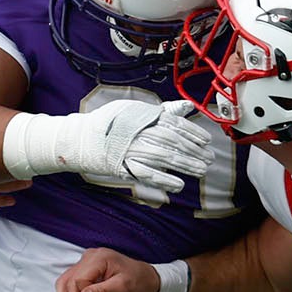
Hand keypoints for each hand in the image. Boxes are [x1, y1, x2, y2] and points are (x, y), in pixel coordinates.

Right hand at [44, 98, 211, 201]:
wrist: (82, 137)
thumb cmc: (113, 124)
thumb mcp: (137, 111)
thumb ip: (164, 111)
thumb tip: (187, 106)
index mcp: (143, 116)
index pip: (173, 124)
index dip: (192, 132)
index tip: (207, 141)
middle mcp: (138, 131)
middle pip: (171, 141)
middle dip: (193, 151)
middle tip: (209, 159)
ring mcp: (130, 148)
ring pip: (162, 157)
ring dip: (184, 165)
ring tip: (201, 171)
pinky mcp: (122, 165)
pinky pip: (146, 173)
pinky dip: (164, 180)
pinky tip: (179, 185)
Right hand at [55, 248, 159, 291]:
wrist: (148, 279)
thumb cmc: (139, 282)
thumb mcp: (123, 289)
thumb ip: (102, 291)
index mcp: (100, 258)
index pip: (78, 280)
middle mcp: (91, 256)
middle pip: (69, 278)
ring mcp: (89, 261)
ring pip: (67, 278)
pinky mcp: (88, 267)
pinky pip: (73, 279)